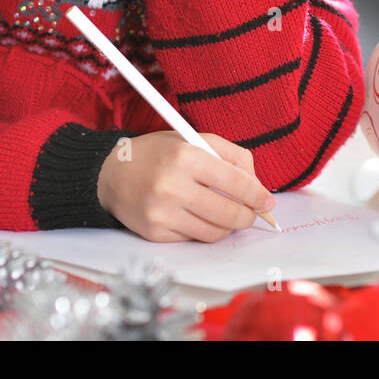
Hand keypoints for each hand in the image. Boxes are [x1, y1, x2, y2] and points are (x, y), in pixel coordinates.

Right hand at [97, 131, 275, 242]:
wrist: (111, 174)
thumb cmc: (159, 154)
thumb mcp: (195, 140)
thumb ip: (232, 157)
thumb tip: (258, 186)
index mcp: (186, 157)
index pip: (237, 182)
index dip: (258, 195)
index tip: (267, 201)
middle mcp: (172, 186)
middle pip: (229, 213)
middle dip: (248, 216)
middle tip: (253, 213)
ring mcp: (161, 212)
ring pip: (214, 232)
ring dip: (229, 226)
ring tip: (228, 214)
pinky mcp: (154, 232)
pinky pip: (194, 239)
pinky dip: (205, 231)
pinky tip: (201, 217)